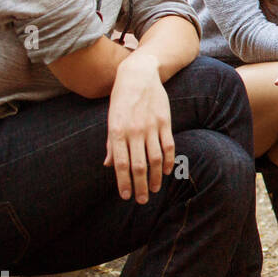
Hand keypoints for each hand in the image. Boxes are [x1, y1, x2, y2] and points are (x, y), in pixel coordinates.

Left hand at [103, 53, 173, 203]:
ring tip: (154, 189)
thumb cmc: (121, 99)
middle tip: (142, 201)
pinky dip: (168, 160)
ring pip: (155, 158)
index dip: (123, 182)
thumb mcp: (111, 119)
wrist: (138, 75)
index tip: (126, 196)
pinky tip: (166, 171)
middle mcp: (134, 131)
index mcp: (117, 132)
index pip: (120, 163)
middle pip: (138, 165)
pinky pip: (168, 146)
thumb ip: (111, 143)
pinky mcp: (164, 122)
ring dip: (155, 177)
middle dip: (140, 185)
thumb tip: (109, 164)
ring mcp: (150, 127)